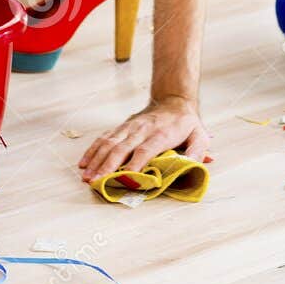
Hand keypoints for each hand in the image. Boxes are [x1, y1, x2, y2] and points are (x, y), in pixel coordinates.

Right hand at [78, 96, 210, 182]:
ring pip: (109, 143)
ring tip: (86, 176)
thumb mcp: (200, 136)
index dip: (136, 163)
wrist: (173, 101)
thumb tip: (200, 165)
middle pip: (122, 148)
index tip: (126, 178)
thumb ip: (198, 151)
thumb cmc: (186, 124)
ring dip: (96, 160)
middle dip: (108, 166)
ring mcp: (129, 128)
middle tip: (96, 182)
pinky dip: (93, 150)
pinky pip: (104, 138)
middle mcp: (142, 129)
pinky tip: (84, 163)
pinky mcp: (121, 127)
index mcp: (161, 133)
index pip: (146, 149)